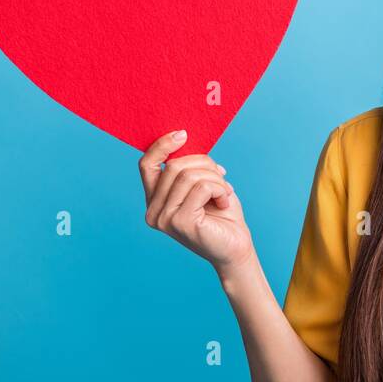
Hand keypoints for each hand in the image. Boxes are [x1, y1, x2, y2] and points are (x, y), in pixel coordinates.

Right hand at [139, 130, 255, 274]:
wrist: (236, 247)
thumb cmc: (222, 215)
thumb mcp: (204, 184)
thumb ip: (190, 167)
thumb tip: (185, 140)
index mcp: (154, 200)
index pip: (146, 164)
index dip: (162, 145)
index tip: (183, 134)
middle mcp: (153, 211)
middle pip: (174, 166)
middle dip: (204, 164)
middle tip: (222, 176)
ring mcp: (164, 219)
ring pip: (188, 175)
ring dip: (215, 178)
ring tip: (225, 192)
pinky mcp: (180, 222)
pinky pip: (201, 187)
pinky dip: (220, 189)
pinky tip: (225, 201)